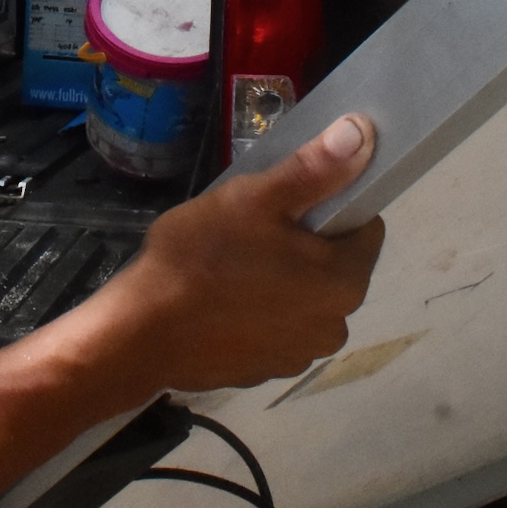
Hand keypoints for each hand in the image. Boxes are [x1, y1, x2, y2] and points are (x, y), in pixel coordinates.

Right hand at [107, 115, 383, 393]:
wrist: (141, 333)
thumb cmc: (202, 257)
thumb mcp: (255, 199)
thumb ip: (314, 169)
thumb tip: (362, 135)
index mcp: (345, 281)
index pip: (365, 229)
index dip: (330, 208)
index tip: (288, 202)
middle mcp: (335, 326)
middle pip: (334, 267)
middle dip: (304, 246)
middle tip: (252, 229)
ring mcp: (299, 355)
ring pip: (304, 299)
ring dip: (282, 282)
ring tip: (232, 264)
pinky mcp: (265, 373)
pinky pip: (275, 330)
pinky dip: (258, 315)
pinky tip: (221, 302)